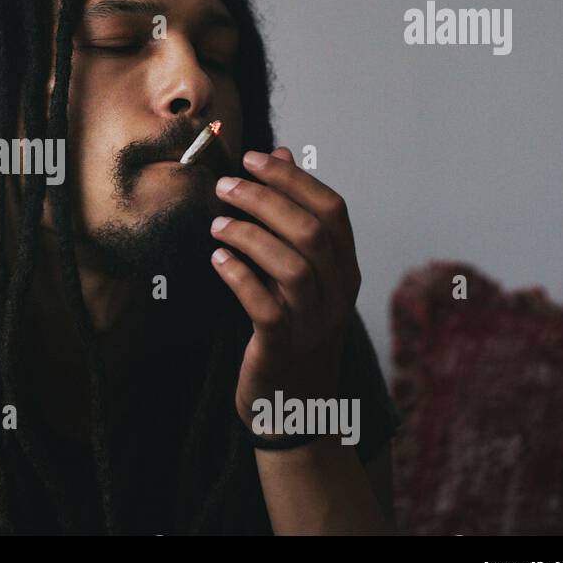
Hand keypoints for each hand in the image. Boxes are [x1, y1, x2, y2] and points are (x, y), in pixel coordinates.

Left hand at [208, 147, 361, 430]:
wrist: (295, 409)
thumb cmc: (292, 331)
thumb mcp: (302, 275)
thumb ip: (292, 217)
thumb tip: (280, 152)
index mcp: (346, 270)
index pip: (333, 210)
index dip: (293, 178)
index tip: (252, 157)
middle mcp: (338, 295)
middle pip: (312, 231)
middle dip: (265, 199)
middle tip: (224, 186)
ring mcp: (314, 324)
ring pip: (292, 266)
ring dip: (249, 236)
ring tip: (216, 225)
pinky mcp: (282, 349)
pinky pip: (264, 306)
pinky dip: (239, 277)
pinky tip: (216, 261)